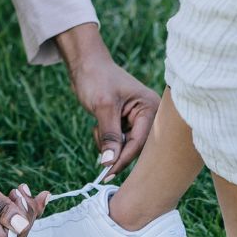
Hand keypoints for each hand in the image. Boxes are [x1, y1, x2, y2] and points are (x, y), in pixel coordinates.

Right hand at [0, 126, 47, 236]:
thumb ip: (0, 205)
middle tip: (22, 190)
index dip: (20, 224)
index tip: (22, 198)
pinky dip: (16, 204)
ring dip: (21, 208)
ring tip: (21, 188)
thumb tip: (21, 227)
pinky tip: (21, 190)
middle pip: (8, 235)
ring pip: (8, 226)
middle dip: (23, 215)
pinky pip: (3, 215)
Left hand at [66, 56, 159, 179]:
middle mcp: (149, 114)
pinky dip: (106, 139)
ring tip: (98, 125)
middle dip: (115, 148)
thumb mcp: (103, 107)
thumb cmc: (96, 78)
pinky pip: (118, 141)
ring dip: (108, 143)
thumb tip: (109, 162)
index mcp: (151, 107)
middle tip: (99, 144)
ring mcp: (138, 119)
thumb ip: (109, 135)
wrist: (85, 64)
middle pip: (136, 147)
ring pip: (125, 147)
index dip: (124, 158)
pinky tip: (99, 124)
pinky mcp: (127, 123)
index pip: (140, 141)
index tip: (108, 172)